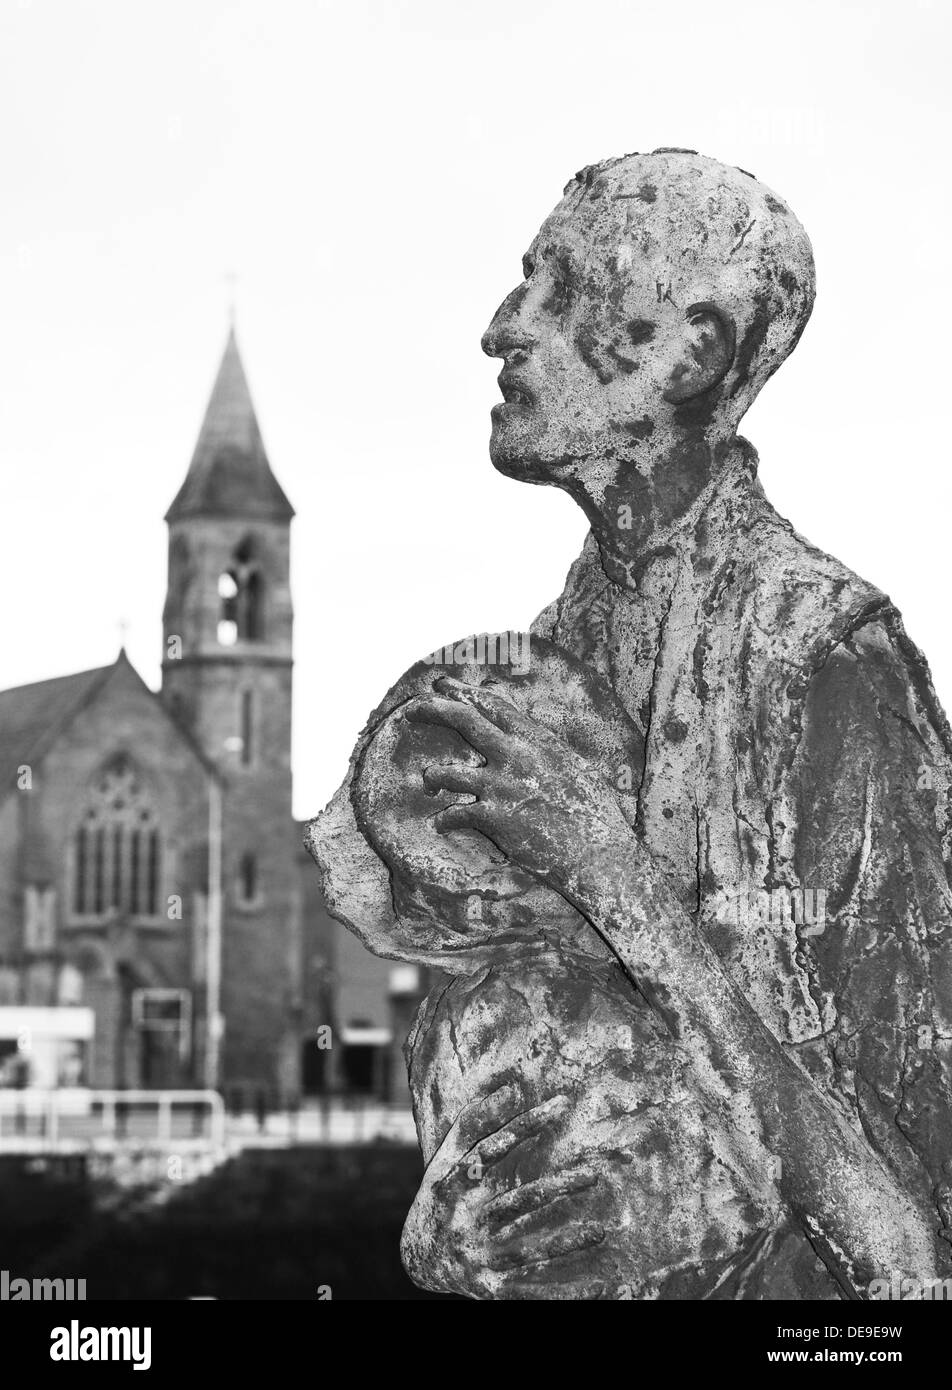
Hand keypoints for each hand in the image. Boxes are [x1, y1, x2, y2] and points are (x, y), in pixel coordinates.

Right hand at [401, 1085, 611, 1299]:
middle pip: (517, 1201)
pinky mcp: (489, 1288)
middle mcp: (464, 1222)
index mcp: (452, 1186)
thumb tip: (512, 1088)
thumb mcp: (447, 1159)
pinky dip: (561, 1294)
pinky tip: (597, 1287)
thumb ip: (475, 1123)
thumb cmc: (440, 1197)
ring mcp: (477, 1257)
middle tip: (596, 1174)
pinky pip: (529, 1292)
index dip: (524, 1125)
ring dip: (565, 1243)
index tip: (560, 1104)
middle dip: (557, 1187)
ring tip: (601, 1231)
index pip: (490, 1149)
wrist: (419, 1259)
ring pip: (526, 1250)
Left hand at [405, 676, 633, 896]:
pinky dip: (445, 820)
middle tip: (411, 709)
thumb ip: (545, 747)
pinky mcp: (495, 819)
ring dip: (434, 776)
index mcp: (538, 740)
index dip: (464, 691)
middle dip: (434, 710)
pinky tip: (440, 825)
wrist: (599, 854)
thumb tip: (527, 732)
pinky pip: (456, 814)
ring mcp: (503, 787)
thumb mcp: (574, 766)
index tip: (443, 684)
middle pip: (465, 721)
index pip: (494, 705)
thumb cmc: (594, 812)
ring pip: (449, 772)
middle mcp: (517, 756)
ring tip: (427, 781)